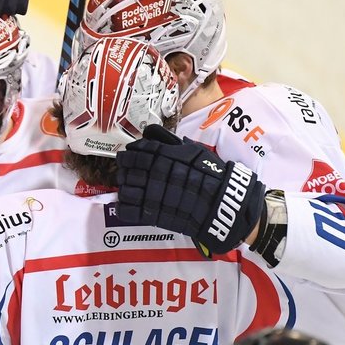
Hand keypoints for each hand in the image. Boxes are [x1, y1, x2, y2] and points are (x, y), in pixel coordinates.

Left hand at [116, 124, 265, 256]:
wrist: (221, 202)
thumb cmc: (210, 174)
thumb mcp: (191, 150)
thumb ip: (167, 140)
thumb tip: (148, 130)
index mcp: (164, 156)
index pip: (137, 151)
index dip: (128, 154)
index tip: (126, 156)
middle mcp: (156, 173)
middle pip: (127, 169)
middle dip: (123, 170)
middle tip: (125, 172)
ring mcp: (154, 194)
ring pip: (125, 189)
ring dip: (123, 188)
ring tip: (127, 188)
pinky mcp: (155, 214)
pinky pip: (129, 211)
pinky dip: (124, 208)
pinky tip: (126, 205)